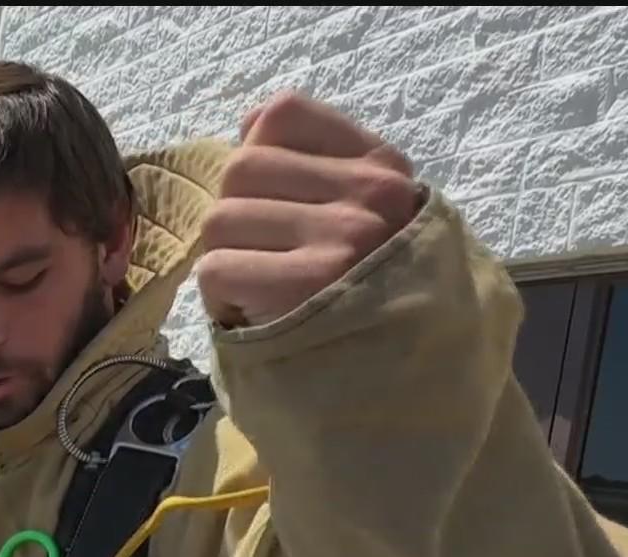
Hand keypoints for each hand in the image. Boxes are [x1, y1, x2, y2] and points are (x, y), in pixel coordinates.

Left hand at [199, 91, 421, 327]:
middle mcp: (369, 194)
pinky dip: (223, 298)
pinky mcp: (307, 286)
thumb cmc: (375, 286)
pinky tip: (259, 312)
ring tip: (265, 286)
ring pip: (219, 220)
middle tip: (266, 255)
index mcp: (381, 166)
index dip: (258, 151)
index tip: (276, 198)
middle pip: (239, 169)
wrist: (411, 371)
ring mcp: (341, 238)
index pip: (283, 113)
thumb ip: (316, 157)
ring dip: (227, 259)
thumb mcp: (370, 208)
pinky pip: (216, 269)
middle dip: (237, 216)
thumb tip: (249, 120)